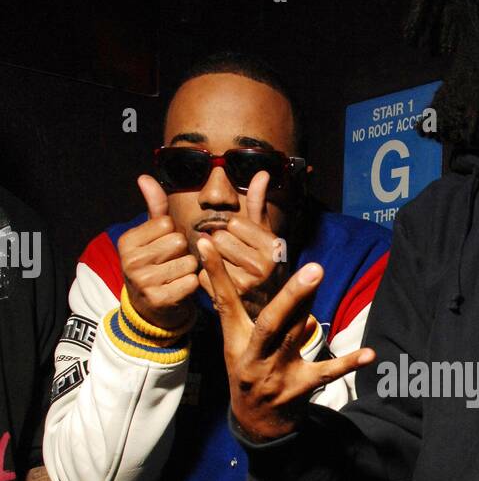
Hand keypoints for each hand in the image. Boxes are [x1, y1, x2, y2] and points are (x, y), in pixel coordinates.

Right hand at [118, 175, 199, 330]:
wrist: (150, 308)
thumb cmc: (155, 263)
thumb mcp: (152, 235)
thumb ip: (154, 206)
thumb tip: (144, 177)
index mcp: (127, 241)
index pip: (167, 224)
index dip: (173, 234)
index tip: (163, 248)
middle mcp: (130, 261)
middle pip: (178, 241)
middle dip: (182, 251)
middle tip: (171, 263)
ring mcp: (143, 282)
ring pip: (188, 262)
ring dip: (189, 269)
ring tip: (176, 275)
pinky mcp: (158, 300)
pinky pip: (191, 282)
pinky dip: (192, 285)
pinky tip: (180, 289)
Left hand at [197, 171, 284, 312]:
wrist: (267, 308)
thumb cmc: (263, 265)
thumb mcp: (265, 235)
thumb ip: (259, 204)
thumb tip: (262, 173)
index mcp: (273, 245)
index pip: (233, 222)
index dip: (231, 230)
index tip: (242, 243)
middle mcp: (263, 264)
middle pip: (219, 237)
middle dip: (221, 245)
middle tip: (234, 259)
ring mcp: (247, 282)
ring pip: (211, 254)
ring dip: (213, 260)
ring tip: (230, 270)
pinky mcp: (230, 298)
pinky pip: (203, 275)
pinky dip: (207, 278)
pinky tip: (222, 284)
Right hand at [200, 238, 374, 440]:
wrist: (256, 426)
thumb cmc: (251, 374)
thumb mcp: (243, 347)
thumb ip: (264, 319)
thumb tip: (296, 302)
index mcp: (236, 342)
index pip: (224, 303)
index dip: (215, 274)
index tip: (207, 241)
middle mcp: (253, 357)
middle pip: (270, 322)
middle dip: (289, 295)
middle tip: (310, 269)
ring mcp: (277, 375)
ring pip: (293, 337)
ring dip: (307, 307)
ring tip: (317, 276)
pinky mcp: (300, 390)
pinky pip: (327, 374)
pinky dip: (348, 363)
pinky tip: (369, 354)